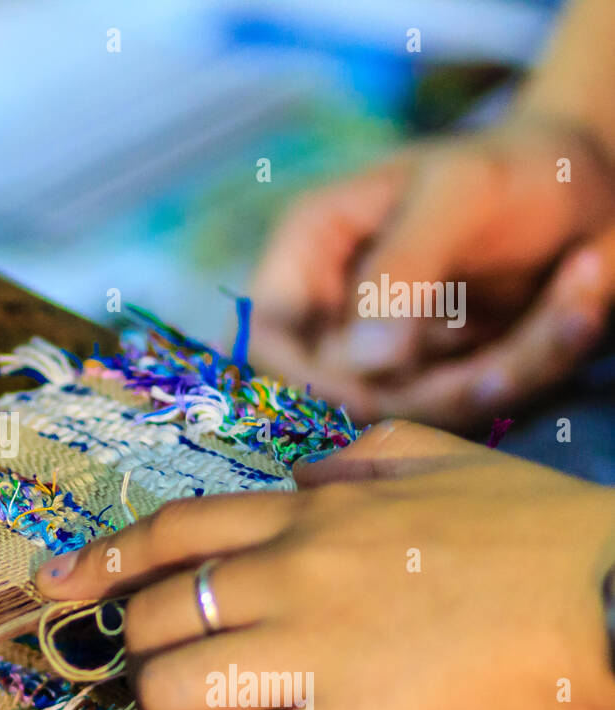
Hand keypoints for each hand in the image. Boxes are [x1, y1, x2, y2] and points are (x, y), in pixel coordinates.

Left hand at [36, 421, 614, 709]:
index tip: (56, 585)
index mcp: (307, 516)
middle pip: (152, 621)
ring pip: (174, 694)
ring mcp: (313, 650)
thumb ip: (357, 458)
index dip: (102, 560)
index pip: (171, 533)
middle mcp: (290, 575)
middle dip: (145, 663)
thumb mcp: (439, 457)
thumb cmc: (540, 532)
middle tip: (184, 696)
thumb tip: (306, 472)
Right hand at [250, 118, 614, 428]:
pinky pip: (471, 403)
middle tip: (519, 343)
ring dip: (504, 370)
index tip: (380, 387)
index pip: (267, 339)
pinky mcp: (439, 372)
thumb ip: (401, 271)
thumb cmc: (516, 162)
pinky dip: (536, 363)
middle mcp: (336, 307)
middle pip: (341, 392)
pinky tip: (582, 298)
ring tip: (577, 293)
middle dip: (438, 384)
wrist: (597, 175)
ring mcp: (387, 346)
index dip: (305, 379)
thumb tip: (359, 361)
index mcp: (309, 250)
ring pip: (416, 407)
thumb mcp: (459, 196)